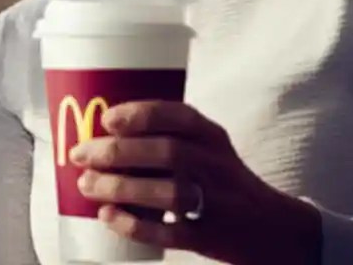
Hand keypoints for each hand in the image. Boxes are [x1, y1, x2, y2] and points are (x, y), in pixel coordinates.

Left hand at [67, 101, 321, 264]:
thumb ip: (168, 137)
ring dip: (122, 188)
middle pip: (168, 153)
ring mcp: (218, 202)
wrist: (271, 227)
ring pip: (169, 193)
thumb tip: (101, 134)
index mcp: (213, 137)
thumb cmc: (221, 180)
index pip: (180, 116)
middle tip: (81, 154)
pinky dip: (135, 225)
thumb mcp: (207, 148)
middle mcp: (218, 165)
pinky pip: (171, 232)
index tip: (107, 119)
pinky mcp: (211, 237)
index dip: (142, 115)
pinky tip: (108, 216)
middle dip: (119, 153)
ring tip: (87, 185)